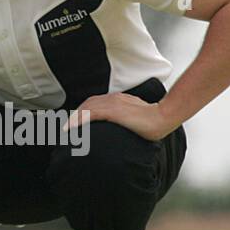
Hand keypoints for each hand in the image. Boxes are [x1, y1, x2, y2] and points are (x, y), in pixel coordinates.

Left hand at [65, 93, 179, 141]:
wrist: (164, 116)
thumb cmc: (155, 120)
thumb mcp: (137, 119)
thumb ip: (127, 121)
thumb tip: (123, 131)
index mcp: (119, 99)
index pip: (95, 103)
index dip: (83, 112)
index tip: (75, 123)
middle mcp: (114, 98)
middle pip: (88, 104)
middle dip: (76, 115)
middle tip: (66, 128)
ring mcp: (113, 103)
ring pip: (87, 108)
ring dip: (74, 118)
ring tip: (66, 130)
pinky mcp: (113, 110)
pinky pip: (91, 113)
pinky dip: (79, 119)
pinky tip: (71, 127)